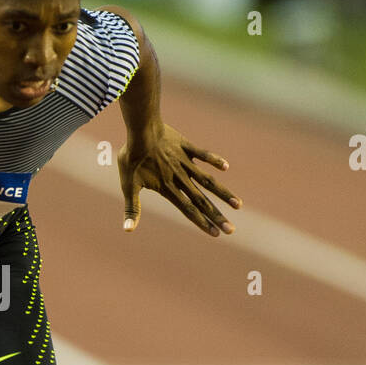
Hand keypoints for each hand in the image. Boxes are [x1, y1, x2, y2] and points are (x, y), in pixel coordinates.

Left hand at [118, 121, 241, 236]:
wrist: (139, 130)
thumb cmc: (131, 159)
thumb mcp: (128, 185)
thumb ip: (132, 208)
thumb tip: (127, 230)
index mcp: (168, 188)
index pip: (188, 210)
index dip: (202, 223)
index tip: (216, 234)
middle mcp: (180, 178)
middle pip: (202, 201)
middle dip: (217, 216)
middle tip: (231, 229)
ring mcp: (185, 162)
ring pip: (207, 181)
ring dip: (223, 193)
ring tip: (238, 204)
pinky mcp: (186, 147)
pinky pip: (203, 154)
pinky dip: (214, 160)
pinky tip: (226, 167)